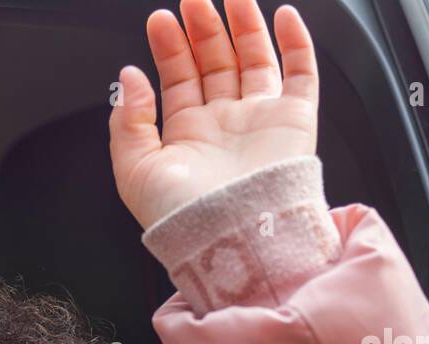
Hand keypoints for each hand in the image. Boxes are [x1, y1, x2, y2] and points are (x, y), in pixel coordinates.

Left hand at [110, 0, 319, 230]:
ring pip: (255, 59)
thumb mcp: (134, 170)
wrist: (229, 235)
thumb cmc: (181, 217)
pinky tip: (282, 17)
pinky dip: (296, 43)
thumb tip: (129, 77)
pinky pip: (302, 74)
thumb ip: (127, 121)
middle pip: (216, 62)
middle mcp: (224, 125)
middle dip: (203, 28)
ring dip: (243, 25)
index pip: (179, 79)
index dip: (170, 47)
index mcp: (187, 137)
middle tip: (191, 0)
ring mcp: (260, 120)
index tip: (160, 20)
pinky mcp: (294, 121)